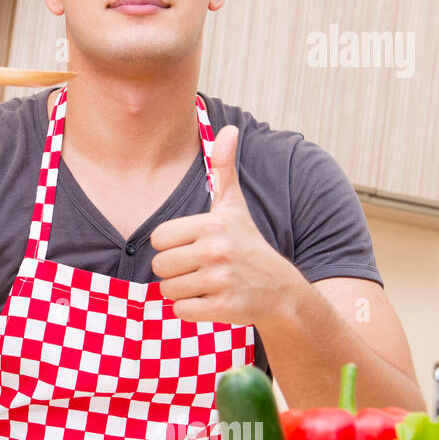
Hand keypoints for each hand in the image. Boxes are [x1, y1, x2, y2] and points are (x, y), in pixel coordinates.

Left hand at [147, 125, 302, 325]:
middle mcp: (216, 250)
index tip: (194, 246)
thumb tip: (228, 128)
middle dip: (175, 271)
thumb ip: (224, 169)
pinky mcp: (223, 307)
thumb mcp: (234, 206)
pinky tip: (212, 300)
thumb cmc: (247, 244)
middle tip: (201, 268)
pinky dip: (192, 310)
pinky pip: (181, 311)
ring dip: (183, 291)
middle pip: (159, 266)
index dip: (172, 245)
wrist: (280, 290)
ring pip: (167, 290)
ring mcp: (220, 280)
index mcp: (212, 224)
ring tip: (207, 283)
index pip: (158, 238)